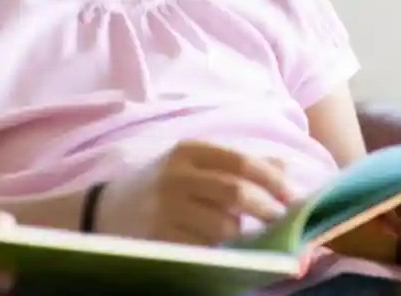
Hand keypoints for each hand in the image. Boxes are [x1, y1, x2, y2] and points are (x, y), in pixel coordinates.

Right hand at [94, 141, 293, 244]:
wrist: (105, 211)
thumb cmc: (161, 186)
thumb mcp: (193, 165)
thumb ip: (236, 164)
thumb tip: (284, 165)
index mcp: (189, 151)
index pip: (241, 162)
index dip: (273, 179)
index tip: (294, 196)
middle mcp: (176, 175)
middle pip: (235, 192)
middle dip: (267, 208)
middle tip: (283, 220)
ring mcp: (166, 207)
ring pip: (223, 224)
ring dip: (242, 233)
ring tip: (244, 234)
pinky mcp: (161, 236)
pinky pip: (205, 246)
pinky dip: (222, 249)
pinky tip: (224, 248)